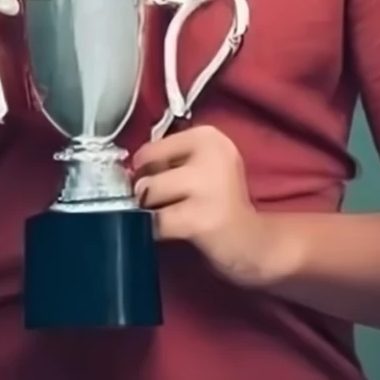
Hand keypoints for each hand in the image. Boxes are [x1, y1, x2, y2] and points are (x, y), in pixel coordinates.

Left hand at [131, 125, 271, 287]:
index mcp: (208, 136)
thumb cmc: (219, 202)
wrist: (254, 243)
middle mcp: (211, 153)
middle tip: (166, 204)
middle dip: (146, 190)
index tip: (160, 182)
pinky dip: (153, 230)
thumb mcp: (200, 166)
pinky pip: (156, 222)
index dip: (145, 168)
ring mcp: (207, 186)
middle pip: (147, 170)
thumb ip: (168, 159)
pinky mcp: (201, 219)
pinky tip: (168, 233)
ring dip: (149, 210)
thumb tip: (126, 169)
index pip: (151, 148)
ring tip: (170, 217)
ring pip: (149, 193)